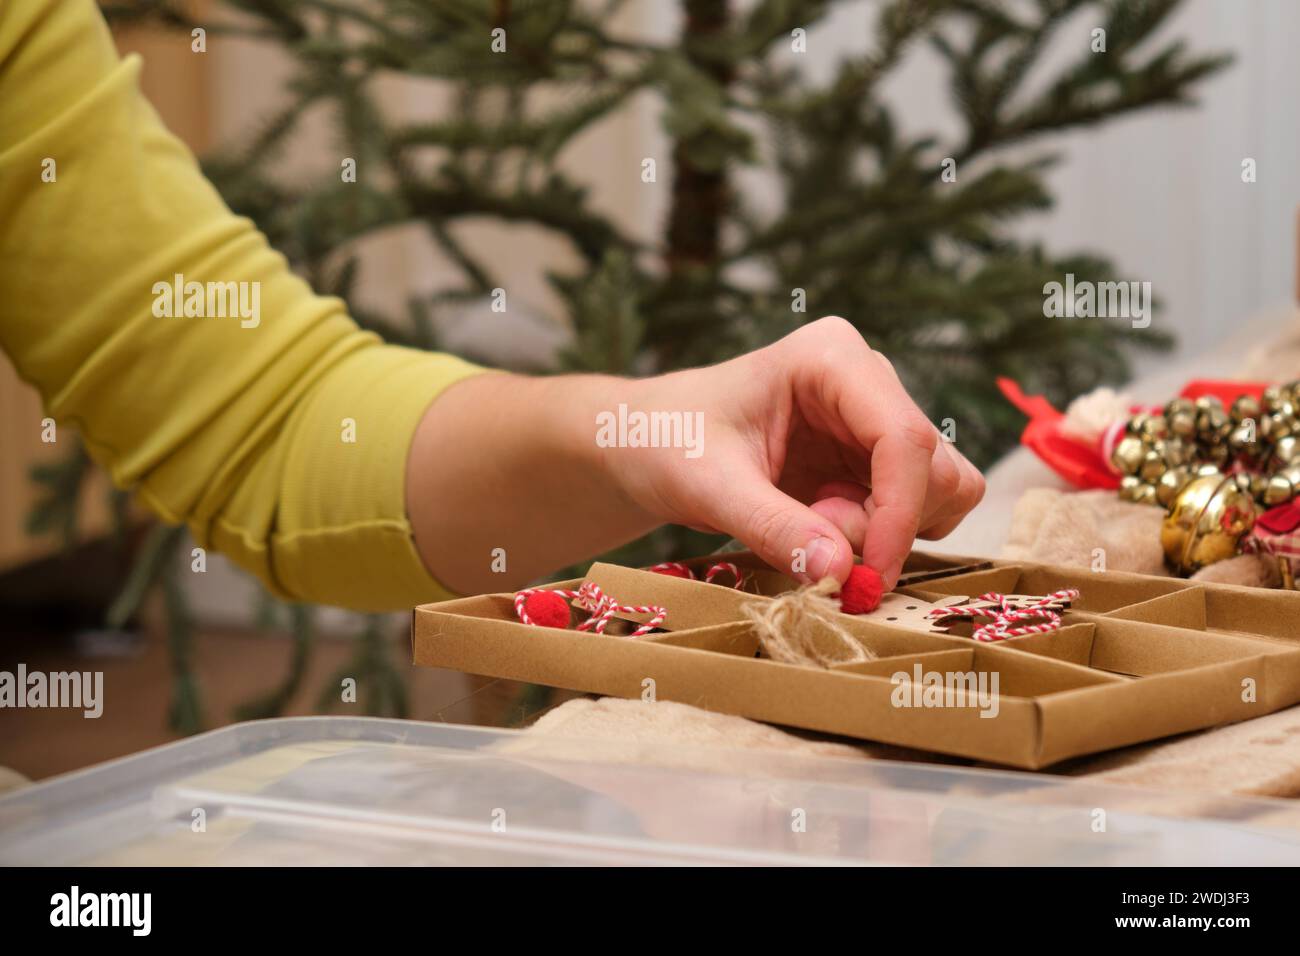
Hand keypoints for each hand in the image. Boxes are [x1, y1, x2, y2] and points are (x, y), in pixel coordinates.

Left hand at [603, 317, 984, 587]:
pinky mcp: (874, 460)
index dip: (899, 512)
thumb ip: (773, 527)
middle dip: (886, 524)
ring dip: (884, 531)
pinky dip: (879, 536)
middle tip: (813, 541)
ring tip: (808, 524)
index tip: (869, 572)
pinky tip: (817, 524)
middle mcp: (868, 381)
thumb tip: (842, 570)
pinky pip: (915, 510)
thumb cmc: (668, 442)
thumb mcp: (709, 487)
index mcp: (831, 358)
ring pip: (940, 491)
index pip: (903, 436)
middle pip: (935, 468)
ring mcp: (876, 421)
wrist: (649, 444)